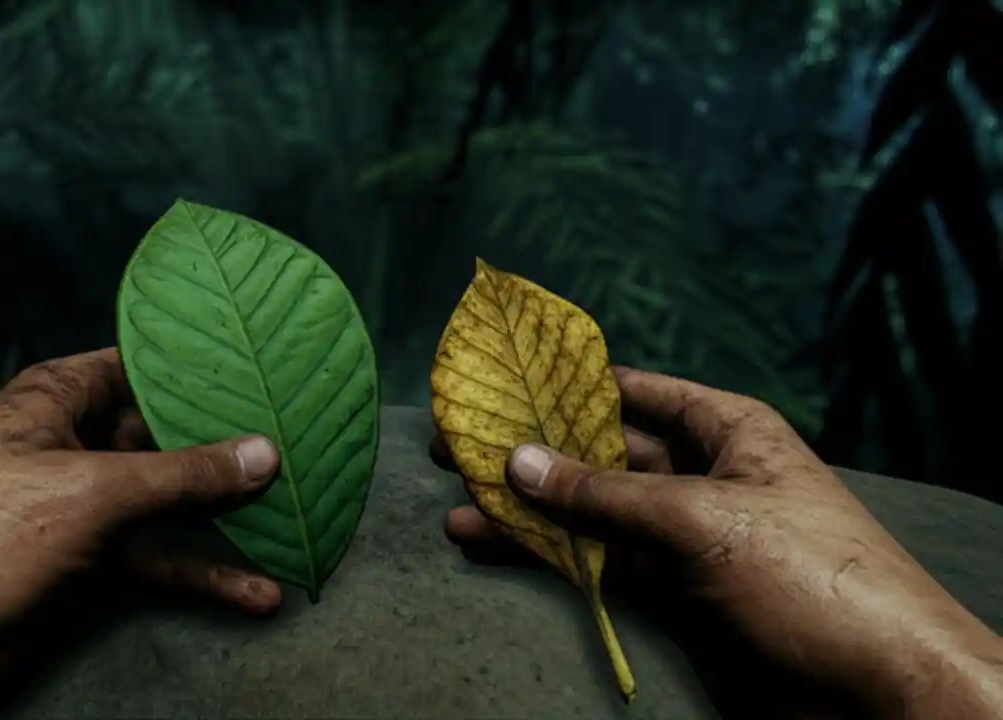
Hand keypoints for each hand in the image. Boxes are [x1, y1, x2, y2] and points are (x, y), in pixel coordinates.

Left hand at [0, 348, 282, 718]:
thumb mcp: (89, 492)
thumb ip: (182, 474)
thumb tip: (264, 453)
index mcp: (58, 398)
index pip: (144, 362)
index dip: (204, 363)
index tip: (272, 362)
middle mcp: (75, 443)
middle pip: (170, 435)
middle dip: (233, 446)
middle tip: (307, 446)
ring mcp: (83, 506)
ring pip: (172, 503)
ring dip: (229, 518)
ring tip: (297, 522)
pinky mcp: (88, 564)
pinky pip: (159, 560)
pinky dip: (204, 574)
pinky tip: (256, 591)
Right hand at [435, 366, 1002, 718]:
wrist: (876, 685)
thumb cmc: (808, 573)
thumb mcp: (701, 518)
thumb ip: (604, 494)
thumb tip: (518, 461)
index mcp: (728, 429)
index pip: (635, 391)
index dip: (569, 384)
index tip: (502, 380)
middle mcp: (704, 472)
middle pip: (604, 453)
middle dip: (535, 453)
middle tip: (458, 446)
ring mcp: (687, 534)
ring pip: (595, 513)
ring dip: (531, 513)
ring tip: (459, 509)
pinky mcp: (676, 589)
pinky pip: (604, 562)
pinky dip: (554, 557)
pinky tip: (497, 548)